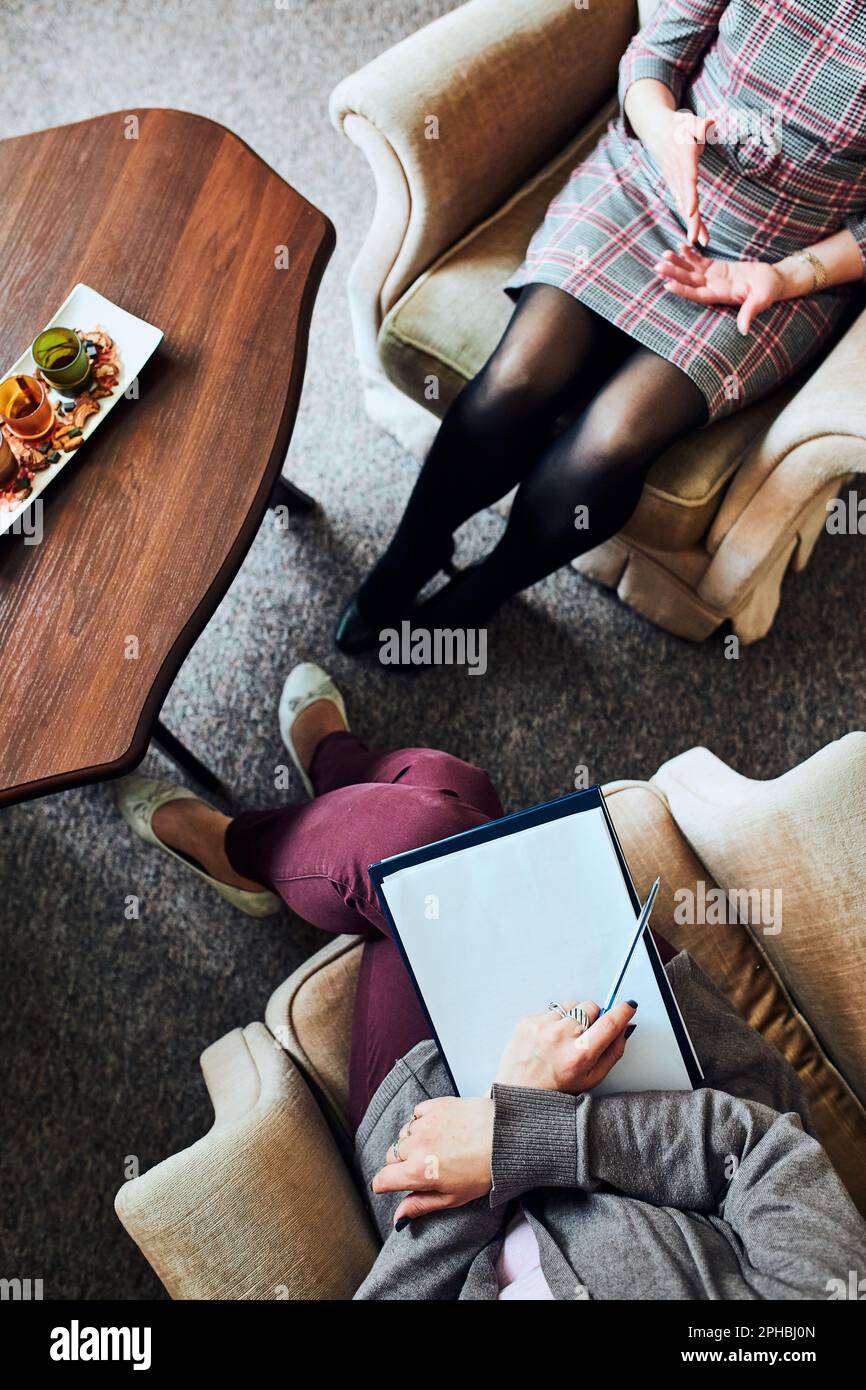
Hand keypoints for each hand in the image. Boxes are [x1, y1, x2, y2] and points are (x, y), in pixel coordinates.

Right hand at [370, 1096, 493, 1225]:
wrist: (507, 1138)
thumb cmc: (483, 1172)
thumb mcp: (453, 1197)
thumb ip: (421, 1205)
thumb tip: (398, 1219)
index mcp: (418, 1172)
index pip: (382, 1179)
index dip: (384, 1185)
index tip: (390, 1186)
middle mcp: (416, 1145)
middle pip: (391, 1156)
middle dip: (402, 1164)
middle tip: (426, 1167)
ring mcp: (424, 1123)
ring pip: (404, 1135)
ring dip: (413, 1142)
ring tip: (438, 1147)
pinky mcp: (434, 1105)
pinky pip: (417, 1114)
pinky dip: (423, 1122)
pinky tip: (442, 1130)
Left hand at [495, 998, 635, 1092]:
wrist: (518, 1093)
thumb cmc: (556, 1090)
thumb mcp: (592, 1078)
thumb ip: (613, 1051)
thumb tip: (625, 1027)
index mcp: (579, 1056)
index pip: (609, 1024)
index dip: (622, 1012)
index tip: (628, 1007)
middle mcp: (560, 1038)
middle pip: (591, 1007)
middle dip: (594, 1017)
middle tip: (585, 1035)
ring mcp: (542, 1027)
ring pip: (571, 1006)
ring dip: (573, 1018)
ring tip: (564, 1039)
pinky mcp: (528, 1021)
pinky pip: (551, 1010)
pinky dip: (554, 1021)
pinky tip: (549, 1039)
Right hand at [644, 109, 714, 246]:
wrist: (656, 130)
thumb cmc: (677, 124)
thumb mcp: (690, 120)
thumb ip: (702, 125)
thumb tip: (712, 124)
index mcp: (683, 158)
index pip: (687, 179)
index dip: (689, 196)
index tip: (691, 213)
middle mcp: (678, 174)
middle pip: (686, 199)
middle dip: (692, 220)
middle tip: (697, 240)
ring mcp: (675, 181)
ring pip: (685, 205)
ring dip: (693, 224)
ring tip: (702, 242)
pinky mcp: (676, 185)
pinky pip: (684, 203)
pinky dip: (691, 218)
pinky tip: (697, 233)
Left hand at [656, 243, 784, 332]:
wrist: (774, 280)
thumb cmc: (769, 291)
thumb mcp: (761, 300)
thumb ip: (750, 312)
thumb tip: (743, 330)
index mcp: (721, 296)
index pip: (697, 294)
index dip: (683, 290)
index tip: (668, 284)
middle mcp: (713, 288)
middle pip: (689, 281)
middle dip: (674, 273)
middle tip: (658, 265)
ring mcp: (714, 278)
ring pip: (691, 270)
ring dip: (678, 263)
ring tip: (664, 254)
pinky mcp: (717, 269)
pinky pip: (700, 261)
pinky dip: (690, 254)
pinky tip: (680, 246)